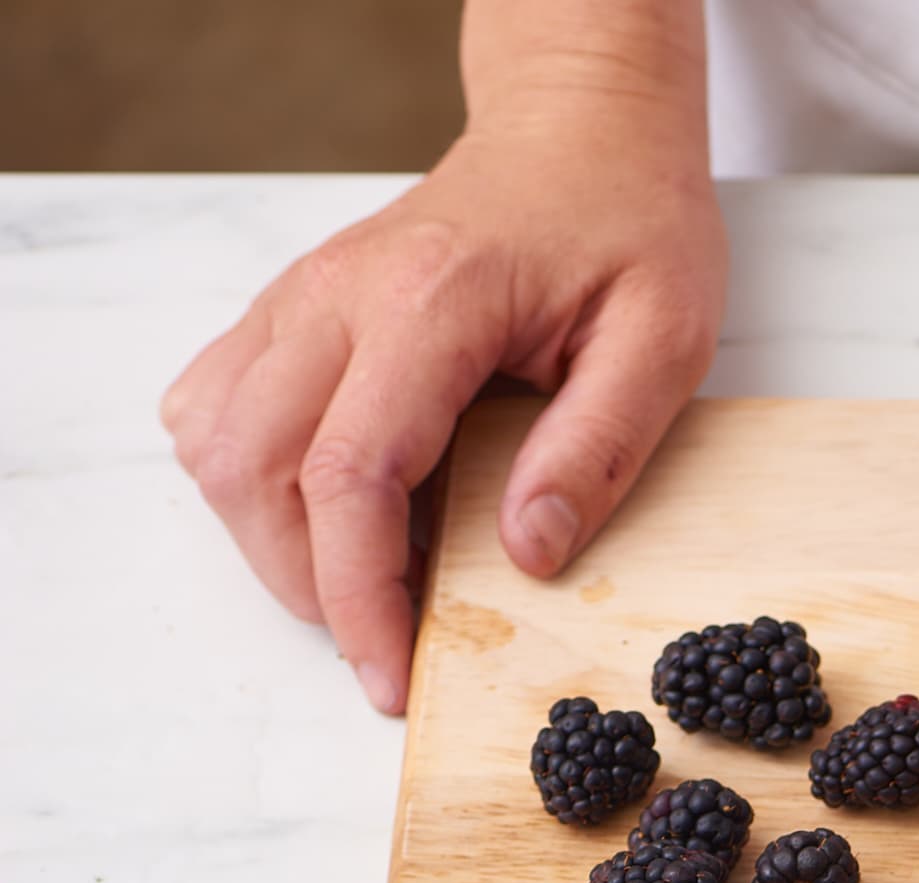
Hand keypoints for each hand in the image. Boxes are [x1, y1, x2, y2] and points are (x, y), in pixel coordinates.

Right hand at [161, 104, 722, 710]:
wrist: (581, 132)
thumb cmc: (631, 226)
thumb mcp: (664, 341)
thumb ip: (598, 448)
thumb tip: (528, 556)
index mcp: (429, 303)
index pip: (348, 473)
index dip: (360, 594)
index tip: (393, 676)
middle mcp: (336, 295)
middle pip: (252, 468)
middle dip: (308, 583)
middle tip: (388, 648)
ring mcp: (301, 296)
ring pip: (216, 441)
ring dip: (271, 537)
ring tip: (368, 584)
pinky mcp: (293, 308)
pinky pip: (220, 403)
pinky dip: (255, 480)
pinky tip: (340, 510)